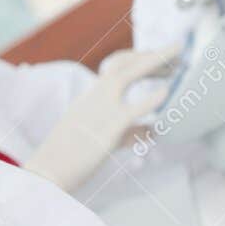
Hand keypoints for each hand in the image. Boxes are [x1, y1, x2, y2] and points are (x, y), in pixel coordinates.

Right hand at [24, 46, 181, 189]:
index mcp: (91, 96)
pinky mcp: (107, 130)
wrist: (47, 172)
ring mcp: (100, 110)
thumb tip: (153, 132)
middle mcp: (95, 96)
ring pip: (127, 75)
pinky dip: (150, 99)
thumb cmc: (70, 158)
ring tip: (178, 61)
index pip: (116, 66)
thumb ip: (129, 132)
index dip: (139, 59)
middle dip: (150, 55)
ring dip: (153, 63)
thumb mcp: (101, 137)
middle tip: (177, 53)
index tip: (158, 60)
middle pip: (124, 63)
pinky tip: (165, 94)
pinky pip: (132, 110)